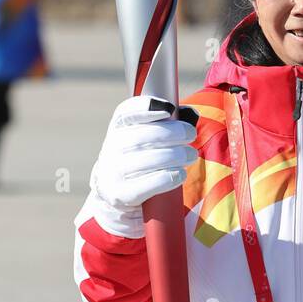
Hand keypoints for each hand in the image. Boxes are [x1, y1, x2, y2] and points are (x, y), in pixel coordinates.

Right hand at [92, 96, 197, 214]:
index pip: (126, 112)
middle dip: (175, 132)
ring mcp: (114, 171)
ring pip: (153, 159)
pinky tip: (180, 173)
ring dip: (178, 155)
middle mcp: (112, 148)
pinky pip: (155, 182)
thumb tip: (190, 115)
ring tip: (190, 155)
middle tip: (191, 134)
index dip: (147, 108)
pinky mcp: (122, 193)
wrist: (117, 191)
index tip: (169, 109)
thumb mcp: (144, 136)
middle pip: (145, 136)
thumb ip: (165, 122)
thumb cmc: (140, 156)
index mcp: (117, 128)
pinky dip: (173, 176)